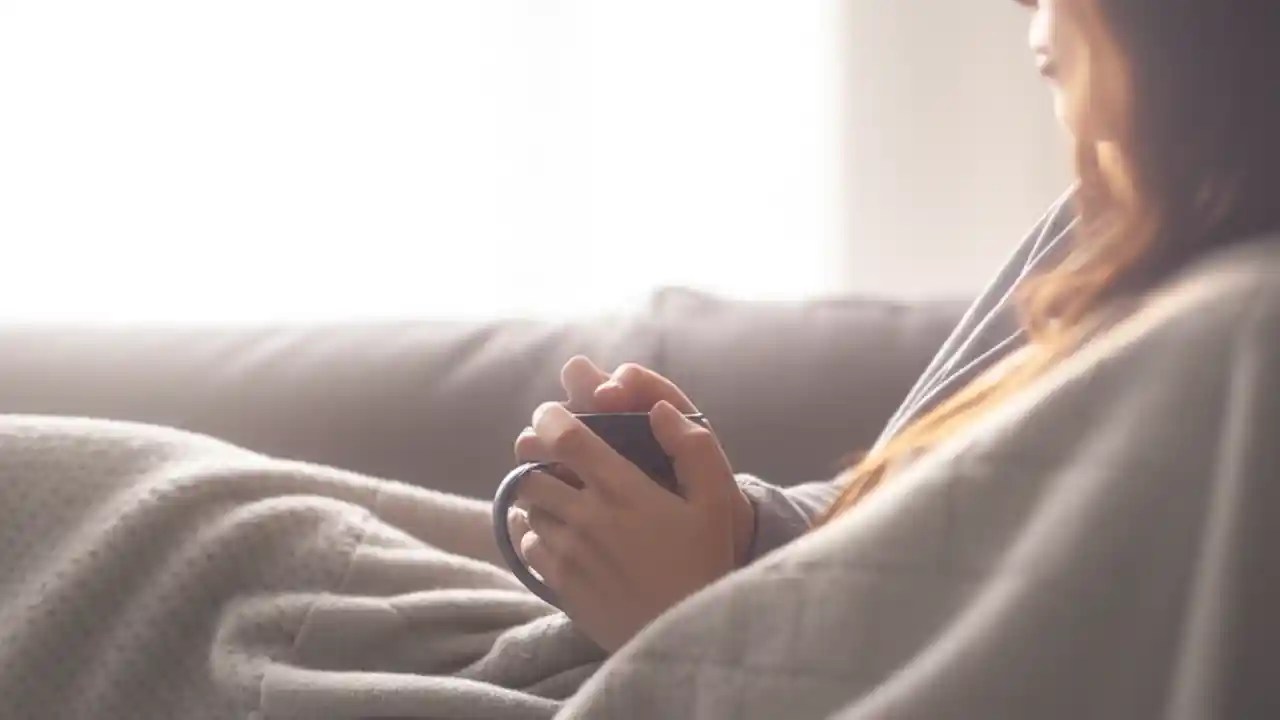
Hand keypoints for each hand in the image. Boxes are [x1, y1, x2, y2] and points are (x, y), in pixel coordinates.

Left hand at [509, 357, 753, 566]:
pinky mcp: (559, 584)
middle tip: (552, 457)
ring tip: (558, 496)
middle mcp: (585, 517)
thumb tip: (659, 410)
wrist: (686, 638)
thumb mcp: (716, 503)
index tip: (550, 414)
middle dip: (536, 458)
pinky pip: (527, 546)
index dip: (548, 418)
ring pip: (528, 508)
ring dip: (538, 496)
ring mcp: (567, 553)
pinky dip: (534, 532)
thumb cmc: (705, 565)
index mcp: (621, 489)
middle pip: (532, 472)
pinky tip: (557, 534)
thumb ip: (693, 449)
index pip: (565, 437)